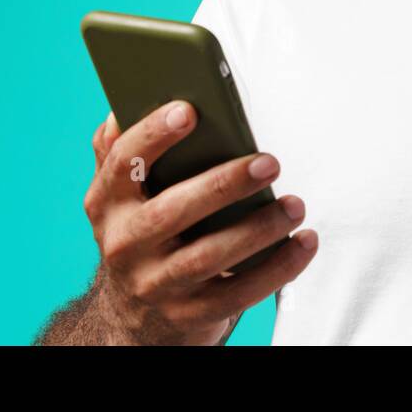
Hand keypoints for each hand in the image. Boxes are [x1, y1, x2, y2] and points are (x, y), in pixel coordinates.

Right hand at [83, 101, 317, 344]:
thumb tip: (138, 96)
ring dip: (258, 229)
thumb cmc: (144, 229)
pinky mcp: (189, 315)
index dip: (153, 135)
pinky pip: (238, 294)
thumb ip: (125, 148)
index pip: (123, 163)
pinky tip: (304, 242)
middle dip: (223, 184)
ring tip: (295, 205)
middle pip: (171, 211)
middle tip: (270, 161)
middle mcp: (124, 244)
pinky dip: (277, 268)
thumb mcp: (123, 194)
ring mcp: (155, 284)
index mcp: (107, 202)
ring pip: (208, 257)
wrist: (136, 316)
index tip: (190, 110)